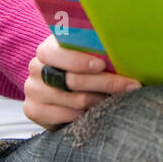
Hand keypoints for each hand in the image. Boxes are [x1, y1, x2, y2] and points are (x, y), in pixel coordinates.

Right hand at [22, 33, 141, 129]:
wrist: (67, 87)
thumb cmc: (89, 66)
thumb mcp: (93, 53)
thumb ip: (101, 50)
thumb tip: (127, 45)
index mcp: (48, 48)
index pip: (56, 52)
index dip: (79, 60)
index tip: (101, 64)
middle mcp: (36, 67)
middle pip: (70, 80)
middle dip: (104, 83)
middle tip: (130, 86)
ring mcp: (33, 89)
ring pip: (72, 100)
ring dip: (98, 101)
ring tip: (115, 99)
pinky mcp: (33, 109)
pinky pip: (61, 116)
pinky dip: (81, 116)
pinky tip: (93, 112)